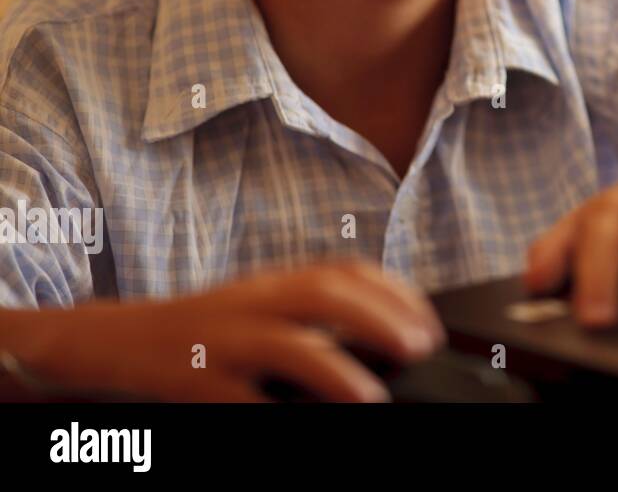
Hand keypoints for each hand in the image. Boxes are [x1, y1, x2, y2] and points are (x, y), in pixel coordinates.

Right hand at [1, 259, 442, 401]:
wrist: (106, 344)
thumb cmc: (198, 334)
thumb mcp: (256, 310)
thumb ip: (308, 317)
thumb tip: (387, 336)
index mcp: (271, 284)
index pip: (343, 270)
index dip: (394, 291)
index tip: (429, 321)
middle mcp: (249, 302)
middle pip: (321, 293)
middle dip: (379, 316)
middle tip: (420, 347)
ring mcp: (218, 341)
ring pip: (283, 343)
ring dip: (335, 369)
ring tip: (373, 399)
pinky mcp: (189, 380)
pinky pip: (234, 398)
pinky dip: (268, 414)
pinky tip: (299, 428)